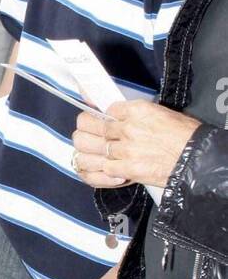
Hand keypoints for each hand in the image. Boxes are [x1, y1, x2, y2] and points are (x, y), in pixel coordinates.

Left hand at [73, 102, 200, 189]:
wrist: (194, 158)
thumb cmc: (184, 136)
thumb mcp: (159, 113)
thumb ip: (134, 113)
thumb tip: (117, 113)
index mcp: (136, 110)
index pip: (105, 108)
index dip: (96, 113)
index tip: (94, 117)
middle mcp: (126, 127)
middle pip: (88, 125)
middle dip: (84, 129)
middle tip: (86, 134)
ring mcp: (123, 150)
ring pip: (87, 148)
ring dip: (85, 150)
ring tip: (88, 152)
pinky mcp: (125, 170)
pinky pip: (99, 169)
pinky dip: (96, 170)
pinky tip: (98, 169)